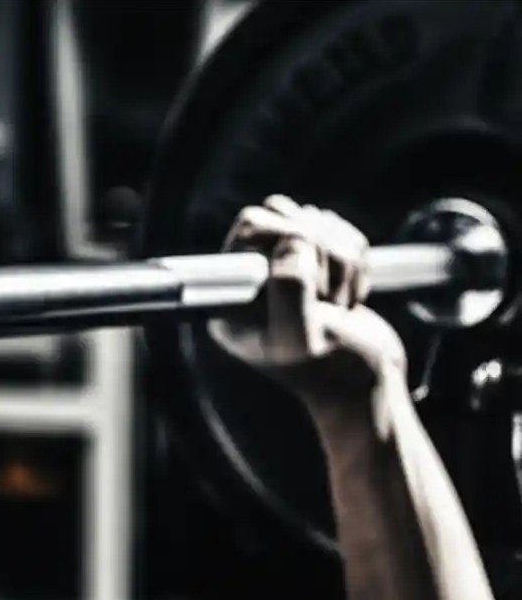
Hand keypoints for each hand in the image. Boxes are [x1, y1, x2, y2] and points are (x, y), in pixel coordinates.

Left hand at [209, 195, 406, 407]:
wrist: (368, 384)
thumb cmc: (330, 368)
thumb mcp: (299, 338)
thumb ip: (288, 290)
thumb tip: (295, 240)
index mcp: (231, 293)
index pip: (252, 224)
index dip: (288, 237)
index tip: (309, 280)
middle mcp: (252, 278)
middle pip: (287, 215)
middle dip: (321, 251)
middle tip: (325, 298)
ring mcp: (287, 269)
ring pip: (319, 222)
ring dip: (343, 261)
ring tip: (336, 304)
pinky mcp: (320, 267)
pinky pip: (343, 233)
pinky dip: (358, 261)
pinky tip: (350, 297)